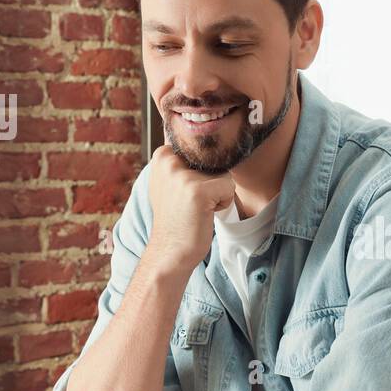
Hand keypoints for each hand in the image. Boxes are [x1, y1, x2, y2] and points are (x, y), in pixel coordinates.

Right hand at [145, 145, 235, 272]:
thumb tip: (203, 140)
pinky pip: (228, 187)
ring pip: (223, 174)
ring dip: (218, 193)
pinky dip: (224, 203)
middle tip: (192, 203)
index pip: (203, 149)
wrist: (171, 250)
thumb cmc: (177, 218)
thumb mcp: (169, 182)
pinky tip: (205, 213)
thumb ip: (182, 161)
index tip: (187, 191)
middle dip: (211, 182)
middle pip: (215, 160)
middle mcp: (169, 160)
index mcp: (162, 154)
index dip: (203, 171)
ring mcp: (182, 175)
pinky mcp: (198, 190)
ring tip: (198, 208)